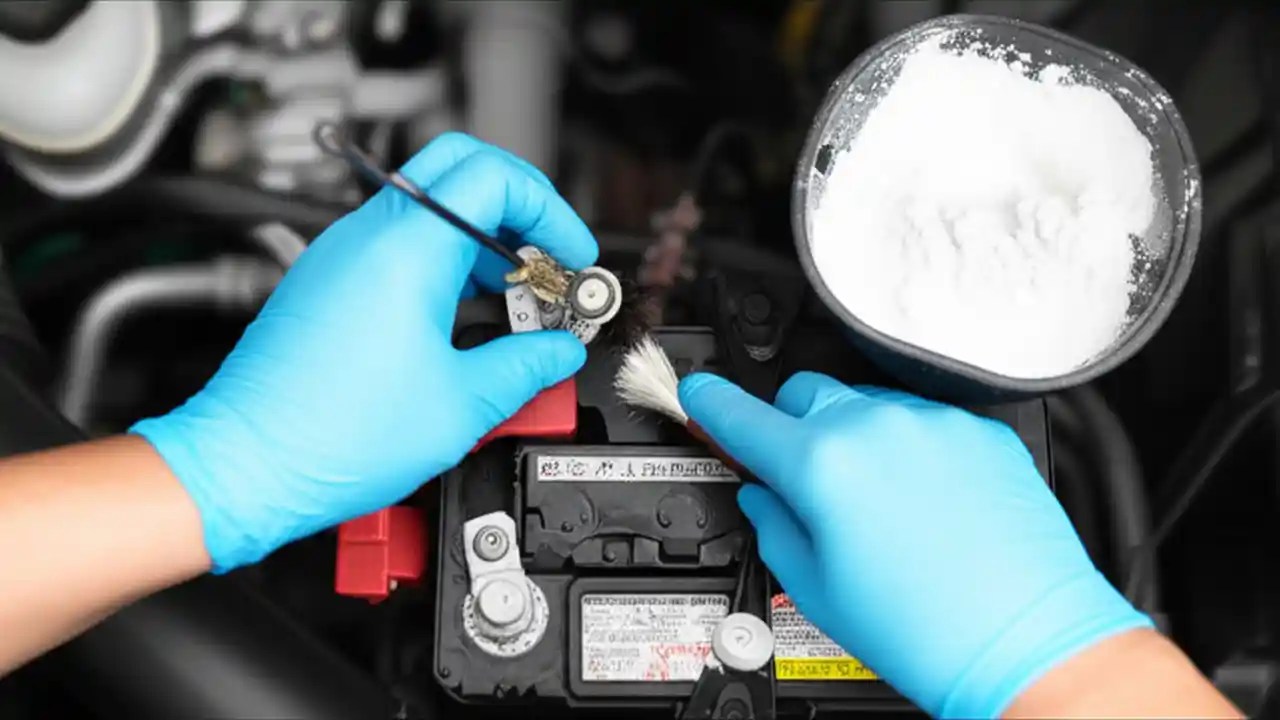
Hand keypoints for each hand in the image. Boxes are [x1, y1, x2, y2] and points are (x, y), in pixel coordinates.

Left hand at [132, 133, 597, 572]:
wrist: (246, 466)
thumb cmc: (330, 437)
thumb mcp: (461, 405)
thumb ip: (527, 366)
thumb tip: (559, 353)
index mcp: (406, 249)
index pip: (495, 177)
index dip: (550, 211)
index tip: (570, 258)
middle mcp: (368, 236)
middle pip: (461, 169)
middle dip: (520, 208)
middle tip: (548, 259)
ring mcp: (342, 255)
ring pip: (431, 206)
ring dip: (484, 241)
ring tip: (517, 302)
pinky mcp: (329, 283)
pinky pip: (400, 244)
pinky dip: (447, 264)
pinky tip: (468, 319)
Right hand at [679, 372, 1150, 718]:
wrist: (1023, 639)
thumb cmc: (927, 630)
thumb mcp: (817, 587)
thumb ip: (774, 524)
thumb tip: (762, 495)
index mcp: (821, 465)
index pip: (740, 414)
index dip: (708, 402)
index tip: (698, 393)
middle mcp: (875, 427)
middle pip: (803, 393)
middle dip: (789, 426)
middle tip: (802, 478)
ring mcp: (931, 424)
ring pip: (866, 404)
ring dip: (852, 436)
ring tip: (877, 504)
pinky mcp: (978, 431)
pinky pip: (923, 421)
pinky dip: (909, 448)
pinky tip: (924, 502)